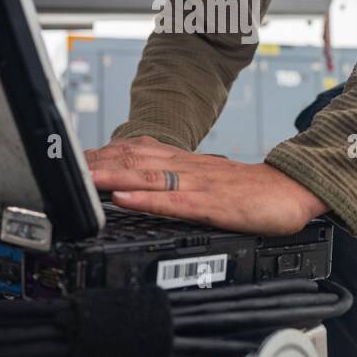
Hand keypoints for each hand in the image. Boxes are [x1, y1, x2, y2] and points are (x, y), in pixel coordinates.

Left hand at [84, 136, 327, 235]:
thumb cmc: (252, 191)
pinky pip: (173, 200)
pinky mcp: (213, 204)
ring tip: (82, 179)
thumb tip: (141, 187)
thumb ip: (176, 182)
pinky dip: (145, 198)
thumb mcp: (207, 182)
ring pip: (146, 175)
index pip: (133, 152)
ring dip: (111, 176)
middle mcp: (186, 167)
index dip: (99, 155)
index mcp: (183, 162)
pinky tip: (123, 198)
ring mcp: (198, 184)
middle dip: (95, 163)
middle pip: (132, 159)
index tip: (69, 160)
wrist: (294, 190)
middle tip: (62, 166)